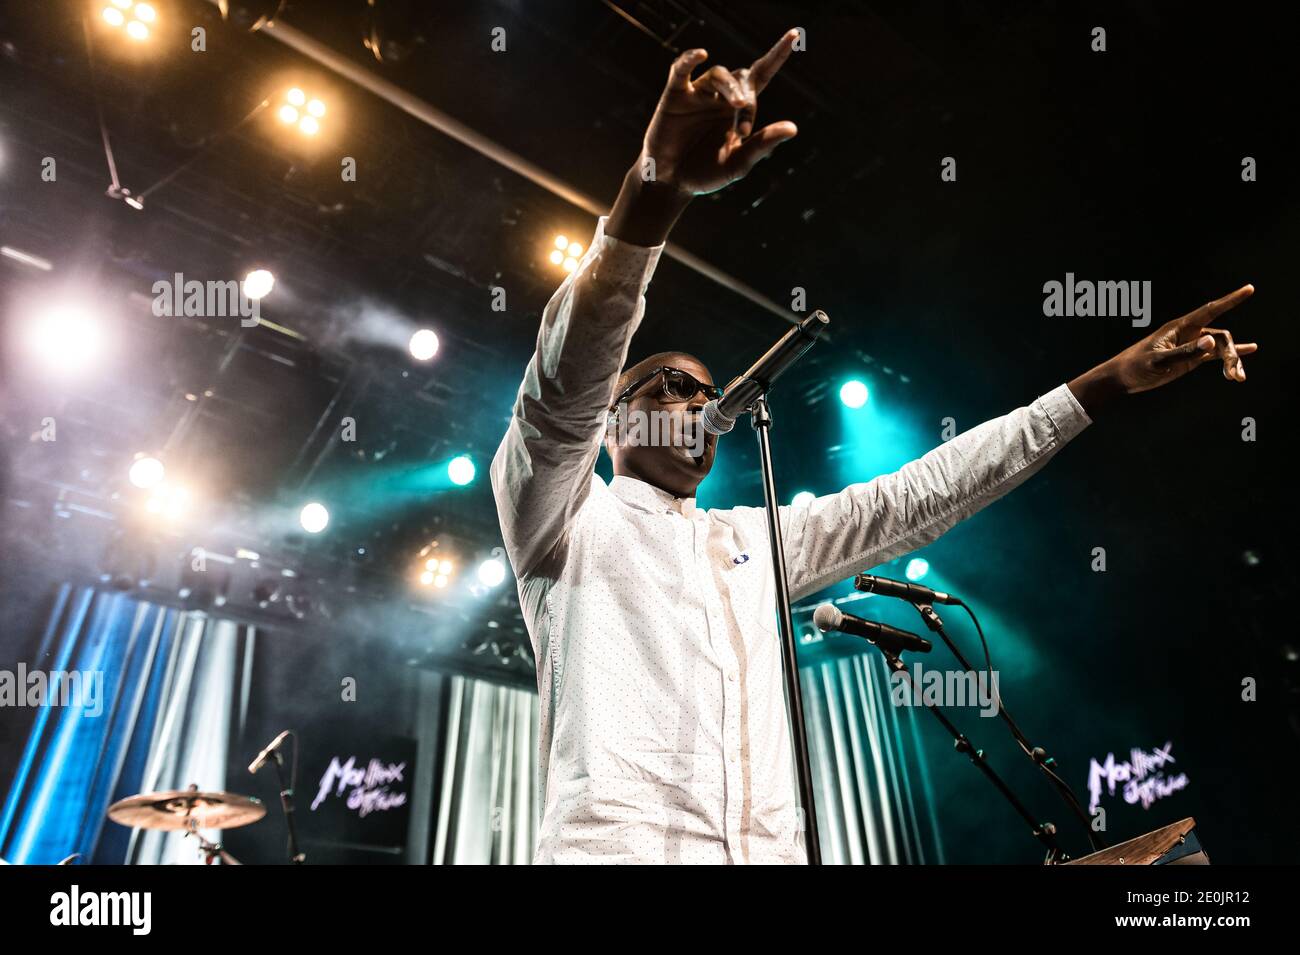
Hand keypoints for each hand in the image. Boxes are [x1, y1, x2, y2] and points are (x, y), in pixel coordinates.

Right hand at [643, 31, 798, 195]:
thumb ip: (762, 144)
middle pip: (741, 77)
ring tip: (736, 105)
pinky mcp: (675, 95)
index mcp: (739, 109)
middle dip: (747, 94)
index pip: (762, 74)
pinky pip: (681, 70)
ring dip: (730, 86)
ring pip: (718, 74)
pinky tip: (700, 55)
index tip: (794, 34)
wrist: (672, 183)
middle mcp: (720, 96)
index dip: (777, 55)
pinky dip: (689, 60)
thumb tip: (793, 128)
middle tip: (744, 123)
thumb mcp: (738, 163)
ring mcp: (697, 93)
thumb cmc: (706, 174)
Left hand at [1068, 285, 1258, 414]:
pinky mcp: (1190, 358)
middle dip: (1231, 354)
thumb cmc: (1135, 367)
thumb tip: (1212, 341)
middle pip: (1221, 336)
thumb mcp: (1159, 361)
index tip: (1249, 289)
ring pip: (1220, 347)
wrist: (1121, 378)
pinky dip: (1231, 354)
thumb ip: (1185, 352)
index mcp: (1180, 327)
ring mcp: (1190, 345)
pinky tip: (1250, 349)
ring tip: (1237, 378)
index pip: (1211, 310)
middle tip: (1234, 376)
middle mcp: (1188, 333)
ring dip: (1231, 361)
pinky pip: (1214, 354)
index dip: (1231, 300)